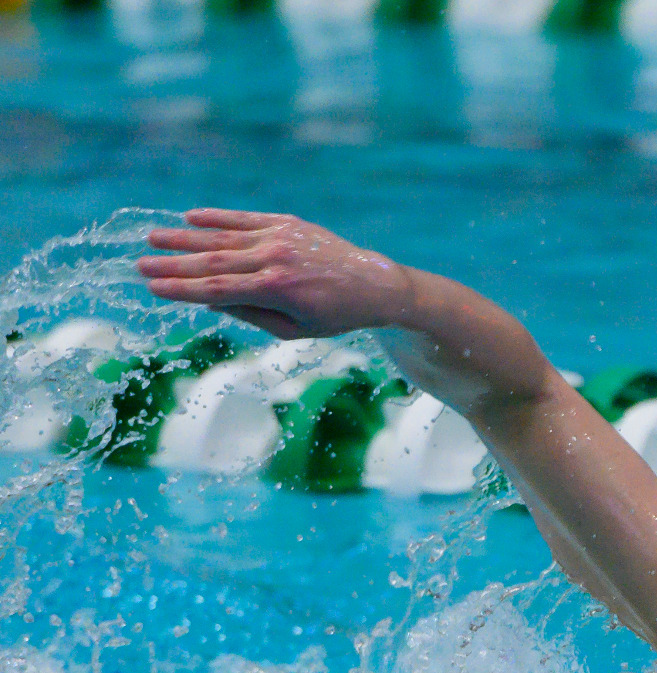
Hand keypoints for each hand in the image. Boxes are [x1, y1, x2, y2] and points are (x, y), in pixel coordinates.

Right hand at [137, 209, 413, 340]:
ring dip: (186, 237)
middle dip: (173, 265)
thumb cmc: (335, 316)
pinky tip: (191, 216)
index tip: (153, 290)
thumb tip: (210, 301)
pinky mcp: (289, 223)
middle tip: (139, 265)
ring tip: (153, 238)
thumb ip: (251, 315)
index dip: (182, 290)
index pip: (218, 290)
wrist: (375, 285)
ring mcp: (282, 237)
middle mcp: (276, 259)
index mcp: (277, 290)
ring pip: (224, 236)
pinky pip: (246, 219)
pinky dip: (218, 217)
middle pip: (213, 261)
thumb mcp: (295, 330)